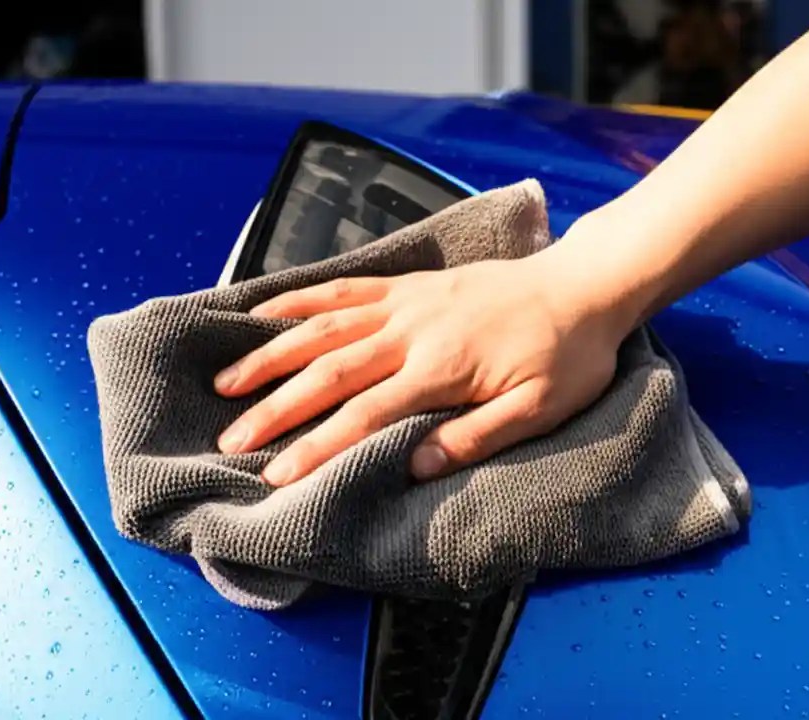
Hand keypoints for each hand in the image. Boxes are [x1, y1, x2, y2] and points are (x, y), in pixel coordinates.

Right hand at [212, 241, 637, 485]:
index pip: (365, 413)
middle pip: (328, 370)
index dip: (317, 446)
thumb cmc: (566, 355)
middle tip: (231, 440)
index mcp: (443, 368)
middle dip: (274, 407)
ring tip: (226, 382)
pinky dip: (299, 299)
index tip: (277, 474)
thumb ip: (476, 437)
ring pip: (323, 326)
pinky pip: (343, 288)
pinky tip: (264, 312)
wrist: (582, 286)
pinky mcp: (407, 284)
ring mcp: (406, 302)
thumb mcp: (539, 409)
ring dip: (270, 353)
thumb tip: (414, 466)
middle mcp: (413, 331)